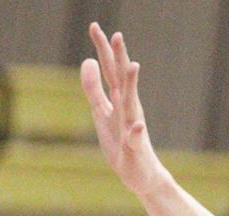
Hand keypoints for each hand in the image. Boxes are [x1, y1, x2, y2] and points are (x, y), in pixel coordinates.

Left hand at [81, 24, 166, 197]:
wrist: (141, 175)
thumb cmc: (121, 142)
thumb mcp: (101, 113)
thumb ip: (93, 88)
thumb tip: (88, 60)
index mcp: (119, 99)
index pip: (109, 69)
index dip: (102, 49)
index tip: (94, 26)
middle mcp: (128, 108)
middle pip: (122, 79)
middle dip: (119, 58)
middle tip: (117, 34)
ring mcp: (133, 128)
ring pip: (132, 104)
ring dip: (132, 86)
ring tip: (134, 66)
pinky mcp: (135, 150)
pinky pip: (135, 141)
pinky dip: (136, 133)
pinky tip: (136, 127)